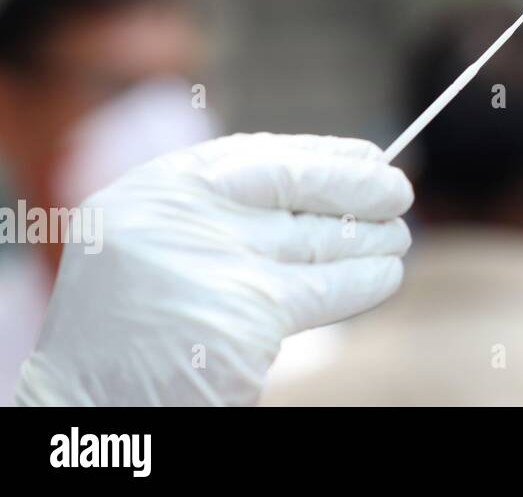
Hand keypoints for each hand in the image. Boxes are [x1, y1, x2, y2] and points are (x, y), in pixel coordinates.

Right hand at [16, 133, 412, 405]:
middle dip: (357, 187)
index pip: (257, 154)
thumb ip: (223, 215)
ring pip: (317, 237)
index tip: (366, 156)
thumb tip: (327, 187)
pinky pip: (327, 287)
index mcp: (158, 188)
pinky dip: (366, 279)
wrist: (84, 405)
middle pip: (295, 185)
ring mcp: (214, 258)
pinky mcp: (246, 311)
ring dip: (371, 235)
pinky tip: (390, 274)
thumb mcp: (159, 246)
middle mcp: (182, 211)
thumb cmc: (125, 331)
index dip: (322, 154)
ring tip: (400, 235)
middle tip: (399, 191)